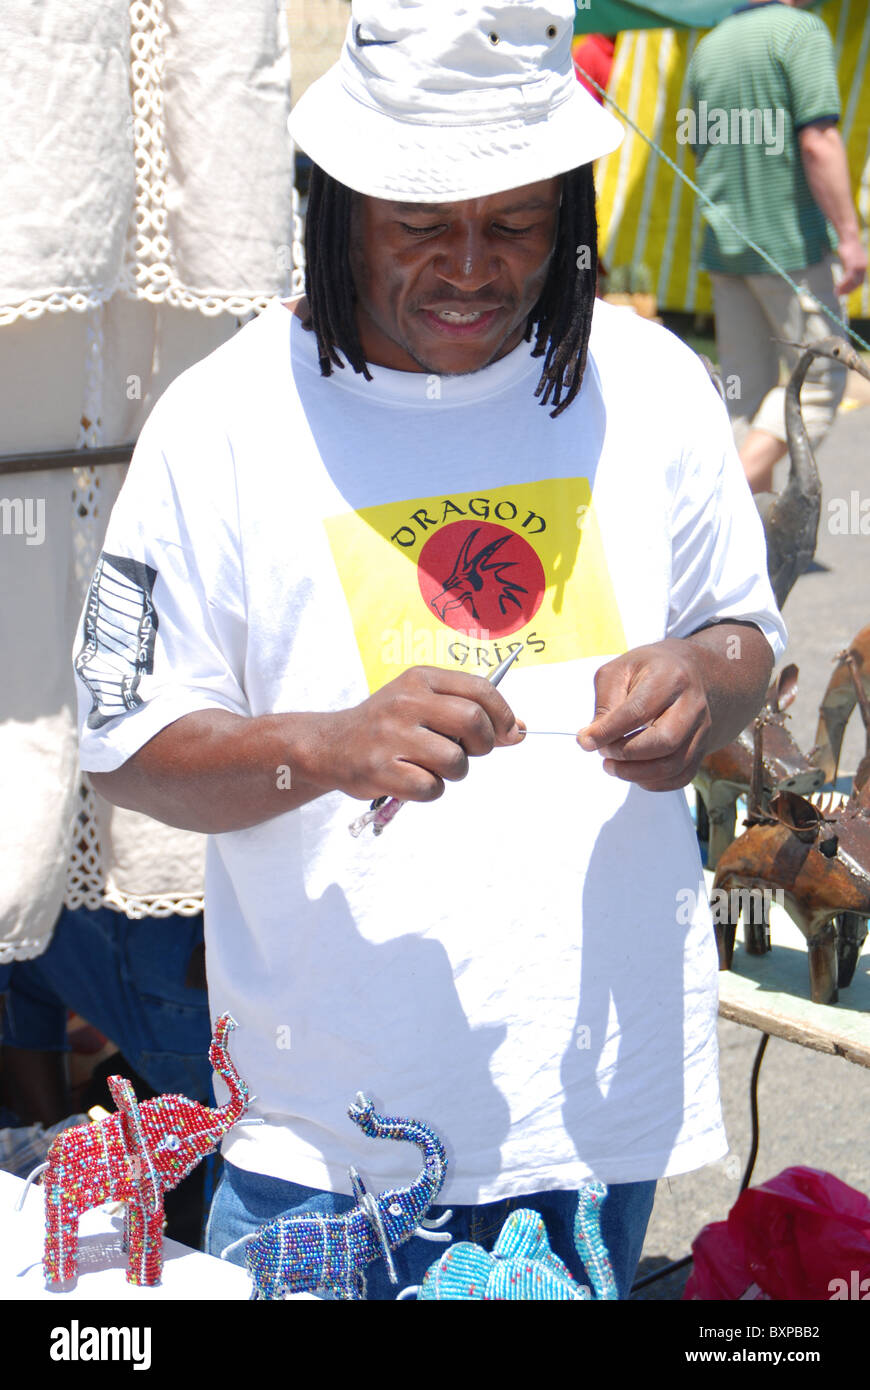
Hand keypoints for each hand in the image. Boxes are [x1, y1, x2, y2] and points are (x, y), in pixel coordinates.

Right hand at [319, 666, 523, 802]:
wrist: (331, 745)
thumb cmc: (388, 725)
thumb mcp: (424, 703)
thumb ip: (470, 711)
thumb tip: (519, 730)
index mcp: (420, 678)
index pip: (480, 689)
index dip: (503, 715)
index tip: (508, 733)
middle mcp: (405, 701)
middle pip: (473, 722)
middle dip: (483, 745)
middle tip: (468, 752)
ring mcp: (391, 735)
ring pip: (455, 761)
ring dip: (454, 772)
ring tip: (433, 766)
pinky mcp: (380, 769)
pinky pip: (430, 788)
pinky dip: (430, 790)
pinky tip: (413, 779)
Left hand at [577, 640, 712, 791]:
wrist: (688, 670)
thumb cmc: (649, 670)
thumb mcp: (619, 671)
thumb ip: (605, 703)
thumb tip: (592, 739)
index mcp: (669, 678)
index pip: (637, 711)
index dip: (608, 731)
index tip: (586, 741)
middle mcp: (691, 704)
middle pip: (663, 741)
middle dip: (626, 754)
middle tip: (603, 752)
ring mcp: (701, 728)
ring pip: (673, 764)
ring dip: (636, 773)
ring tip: (612, 766)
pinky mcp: (701, 747)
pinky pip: (681, 776)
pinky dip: (654, 783)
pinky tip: (634, 773)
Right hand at [834, 236, 867, 295]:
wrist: (849, 238)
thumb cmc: (848, 248)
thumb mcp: (850, 260)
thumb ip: (850, 269)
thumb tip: (847, 277)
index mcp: (863, 267)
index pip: (859, 282)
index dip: (852, 289)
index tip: (844, 293)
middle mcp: (863, 268)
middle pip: (856, 284)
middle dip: (847, 291)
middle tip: (839, 295)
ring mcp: (858, 266)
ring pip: (852, 282)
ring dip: (844, 289)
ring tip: (836, 293)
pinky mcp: (852, 265)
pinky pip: (847, 278)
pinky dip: (842, 284)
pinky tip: (837, 287)